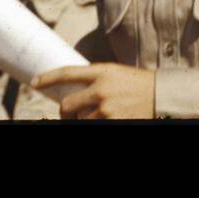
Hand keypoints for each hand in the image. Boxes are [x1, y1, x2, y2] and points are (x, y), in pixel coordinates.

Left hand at [33, 63, 155, 118]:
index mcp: (102, 72)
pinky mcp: (114, 123)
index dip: (47, 78)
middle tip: (67, 114)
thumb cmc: (139, 84)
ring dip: (84, 120)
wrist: (164, 97)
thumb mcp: (116, 73)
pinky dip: (95, 122)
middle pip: (66, 105)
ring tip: (97, 115)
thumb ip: (96, 79)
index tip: (35, 83)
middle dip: (64, 112)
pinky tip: (106, 117)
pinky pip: (93, 125)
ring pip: (80, 120)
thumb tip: (74, 88)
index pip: (66, 73)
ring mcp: (107, 110)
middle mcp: (101, 91)